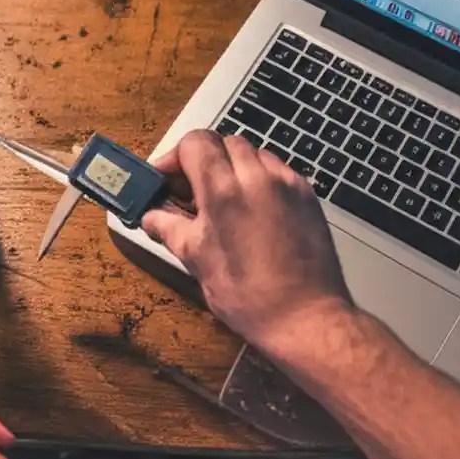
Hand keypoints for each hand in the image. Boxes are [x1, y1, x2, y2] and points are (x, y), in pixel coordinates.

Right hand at [141, 130, 353, 354]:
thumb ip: (169, 228)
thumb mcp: (196, 260)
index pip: (195, 142)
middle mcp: (258, 176)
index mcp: (224, 190)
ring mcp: (288, 182)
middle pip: (223, 142)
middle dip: (203, 159)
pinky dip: (258, 179)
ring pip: (252, 152)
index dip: (175, 156)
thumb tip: (151, 217)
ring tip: (222, 200)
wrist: (304, 316)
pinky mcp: (308, 195)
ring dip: (231, 166)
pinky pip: (276, 170)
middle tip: (190, 190)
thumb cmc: (248, 294)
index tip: (166, 178)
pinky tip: (252, 208)